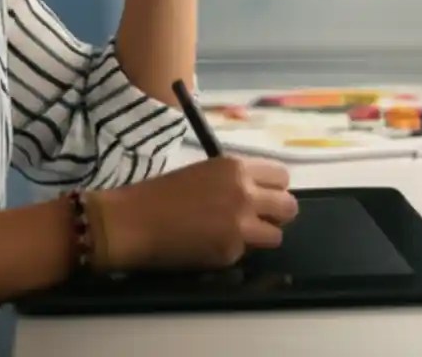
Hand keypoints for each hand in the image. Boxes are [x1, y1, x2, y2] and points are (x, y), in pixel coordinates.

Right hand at [90, 156, 297, 271]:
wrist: (132, 221)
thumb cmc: (160, 194)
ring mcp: (240, 224)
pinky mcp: (230, 251)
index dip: (274, 189)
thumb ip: (235, 181)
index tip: (264, 197)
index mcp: (236, 168)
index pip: (281, 177)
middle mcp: (245, 193)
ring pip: (276, 235)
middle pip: (289, 206)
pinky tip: (209, 246)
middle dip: (277, 215)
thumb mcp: (204, 173)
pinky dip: (232, 252)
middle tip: (257, 220)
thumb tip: (259, 194)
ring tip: (235, 236)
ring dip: (260, 237)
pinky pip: (246, 253)